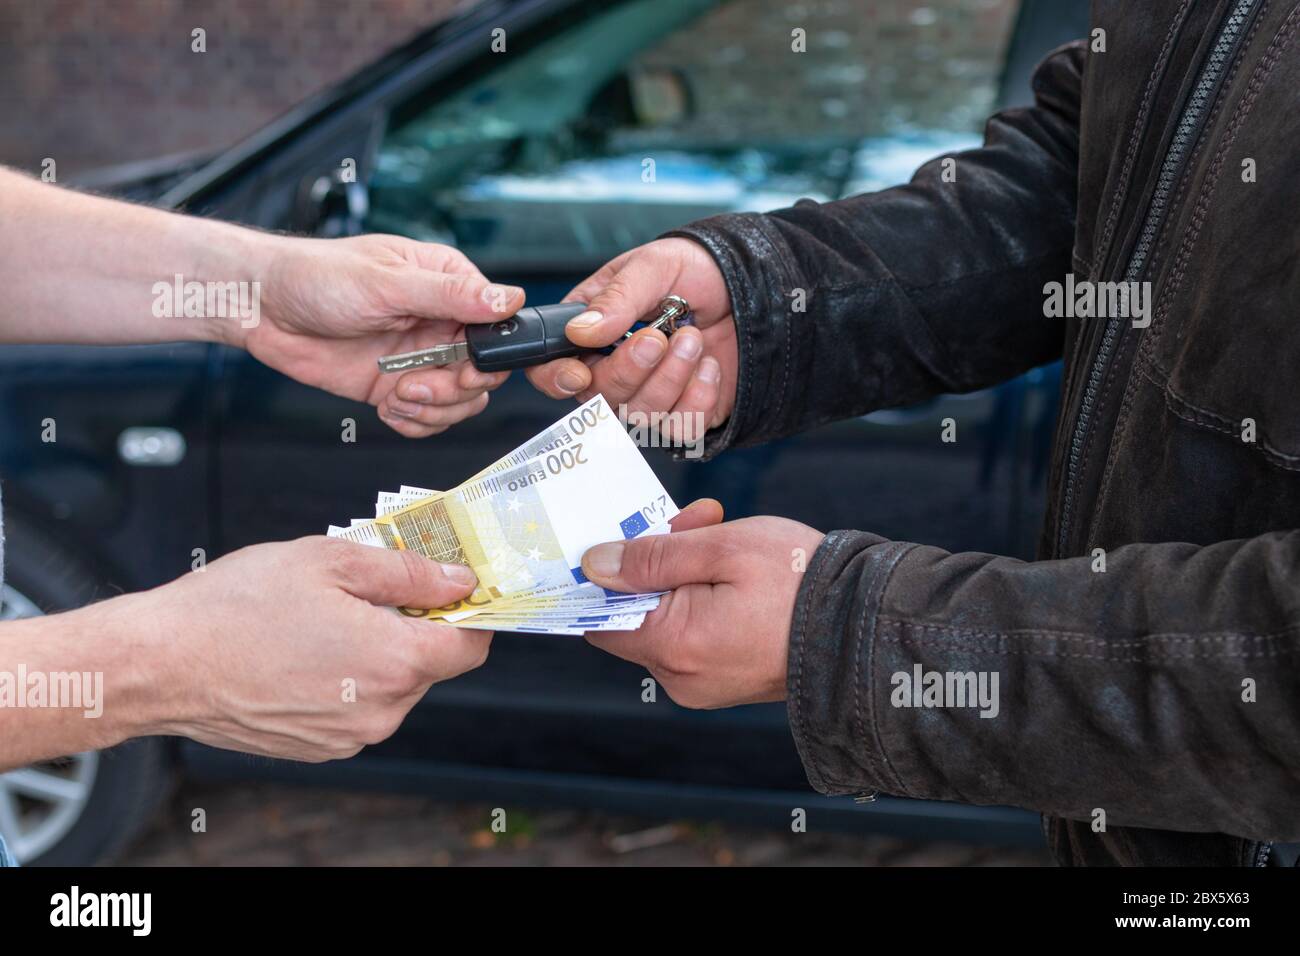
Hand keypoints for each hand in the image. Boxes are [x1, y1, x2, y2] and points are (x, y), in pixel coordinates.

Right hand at [132, 537, 492, 761]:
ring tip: (324, 618)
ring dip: (377, 650)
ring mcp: (350, 736)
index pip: (471, 644)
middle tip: (369, 588)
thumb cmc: (235, 608)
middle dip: (413, 623)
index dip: (471, 611)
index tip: (457, 587)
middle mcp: (380, 710)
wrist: (160, 665)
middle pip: (430, 663)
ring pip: (393, 685)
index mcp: (394, 661)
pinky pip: (358, 707)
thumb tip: (458, 580)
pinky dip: (346, 678)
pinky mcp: (320, 748)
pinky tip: (304, 650)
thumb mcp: (331, 560)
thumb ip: (408, 572)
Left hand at [244, 233, 525, 436]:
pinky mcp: (397, 387)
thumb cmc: (317, 277)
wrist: (263, 309)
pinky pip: (427, 418)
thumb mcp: (387, 283)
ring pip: (460, 402)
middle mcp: (440, 323)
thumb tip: (509, 298)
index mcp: (448, 285)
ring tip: (396, 394)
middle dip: (454, 389)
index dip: (487, 355)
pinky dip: (413, 422)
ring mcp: (420, 358)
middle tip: (416, 383)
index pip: (497, 326)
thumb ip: (450, 295)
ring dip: (432, 409)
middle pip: (483, 372)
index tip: (463, 367)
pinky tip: (388, 406)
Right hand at [525, 238, 738, 444]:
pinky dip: (698, 398)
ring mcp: (649, 395)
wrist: (752, 286)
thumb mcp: (654, 266)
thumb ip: (616, 299)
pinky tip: (709, 365)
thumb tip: (581, 332)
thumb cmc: (696, 268)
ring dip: (670, 378)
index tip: (581, 370)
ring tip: (692, 339)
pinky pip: (679, 429)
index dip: (556, 378)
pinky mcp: (685, 414)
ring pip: (639, 417)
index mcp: (590, 331)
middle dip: (630, 370)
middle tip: (659, 336)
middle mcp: (613, 369)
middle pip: (597, 398)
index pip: (551, 369)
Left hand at [579, 515, 824, 708]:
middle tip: (699, 518)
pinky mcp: (724, 681)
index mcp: (673, 646)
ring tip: (723, 534)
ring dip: (683, 574)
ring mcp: (703, 684)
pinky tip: (735, 570)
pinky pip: (693, 635)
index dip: (607, 573)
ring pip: (666, 619)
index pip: (600, 616)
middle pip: (635, 613)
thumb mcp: (723, 547)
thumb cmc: (800, 582)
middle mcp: (680, 677)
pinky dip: (702, 599)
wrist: (866, 629)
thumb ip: (653, 556)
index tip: (630, 533)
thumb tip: (595, 564)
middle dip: (656, 561)